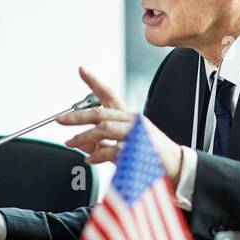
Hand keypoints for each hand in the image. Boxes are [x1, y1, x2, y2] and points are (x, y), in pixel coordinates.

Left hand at [55, 66, 184, 184]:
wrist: (179, 169)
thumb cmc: (152, 157)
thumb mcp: (124, 146)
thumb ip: (102, 143)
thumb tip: (80, 141)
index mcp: (129, 118)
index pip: (110, 94)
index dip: (94, 81)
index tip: (82, 70)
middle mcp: (133, 121)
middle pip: (101, 112)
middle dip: (77, 116)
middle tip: (60, 120)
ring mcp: (137, 134)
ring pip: (104, 128)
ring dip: (84, 136)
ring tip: (71, 143)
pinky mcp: (139, 150)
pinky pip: (113, 149)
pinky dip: (98, 154)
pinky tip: (90, 159)